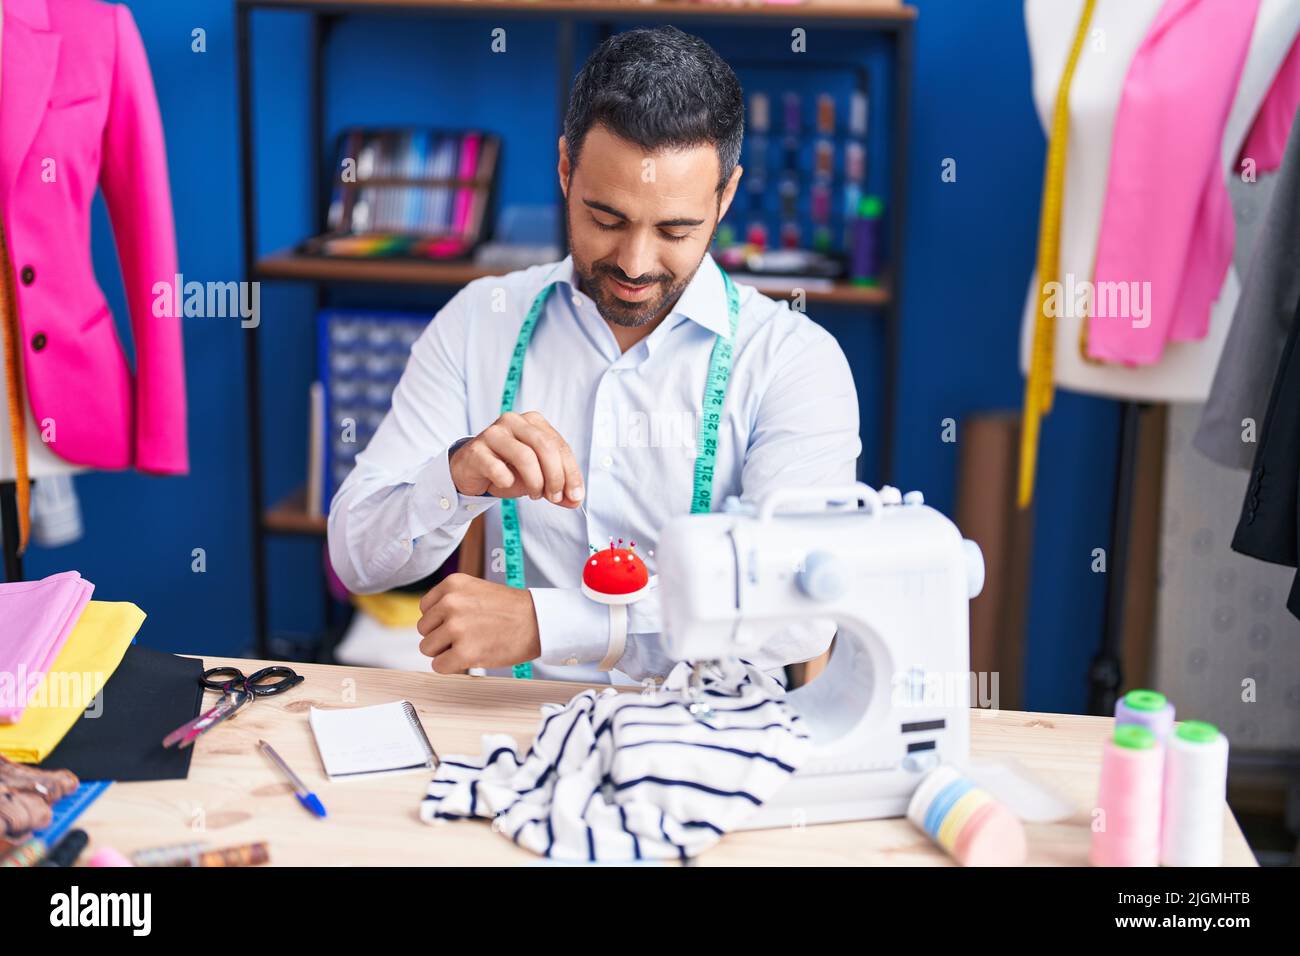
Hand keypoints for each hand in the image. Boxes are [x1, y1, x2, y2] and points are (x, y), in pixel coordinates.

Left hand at [417, 573, 541, 673]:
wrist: (538, 622)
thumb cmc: (510, 610)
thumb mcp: (475, 590)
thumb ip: (449, 600)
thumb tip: (426, 625)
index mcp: (452, 584)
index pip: (425, 609)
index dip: (440, 619)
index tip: (461, 621)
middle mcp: (450, 602)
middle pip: (424, 630)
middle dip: (441, 636)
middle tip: (467, 635)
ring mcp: (456, 628)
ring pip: (428, 649)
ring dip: (445, 652)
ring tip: (470, 645)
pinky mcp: (464, 652)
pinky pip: (439, 666)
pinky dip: (452, 666)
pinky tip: (470, 657)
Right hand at [450, 411, 584, 505]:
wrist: (470, 471)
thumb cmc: (506, 470)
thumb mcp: (537, 478)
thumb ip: (557, 488)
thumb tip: (575, 501)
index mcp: (533, 422)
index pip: (560, 446)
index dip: (571, 473)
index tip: (575, 496)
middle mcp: (514, 421)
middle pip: (545, 447)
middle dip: (555, 477)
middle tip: (554, 497)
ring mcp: (493, 433)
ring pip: (525, 456)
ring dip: (535, 482)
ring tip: (534, 494)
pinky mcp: (476, 450)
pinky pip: (497, 468)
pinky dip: (506, 482)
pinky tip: (506, 485)